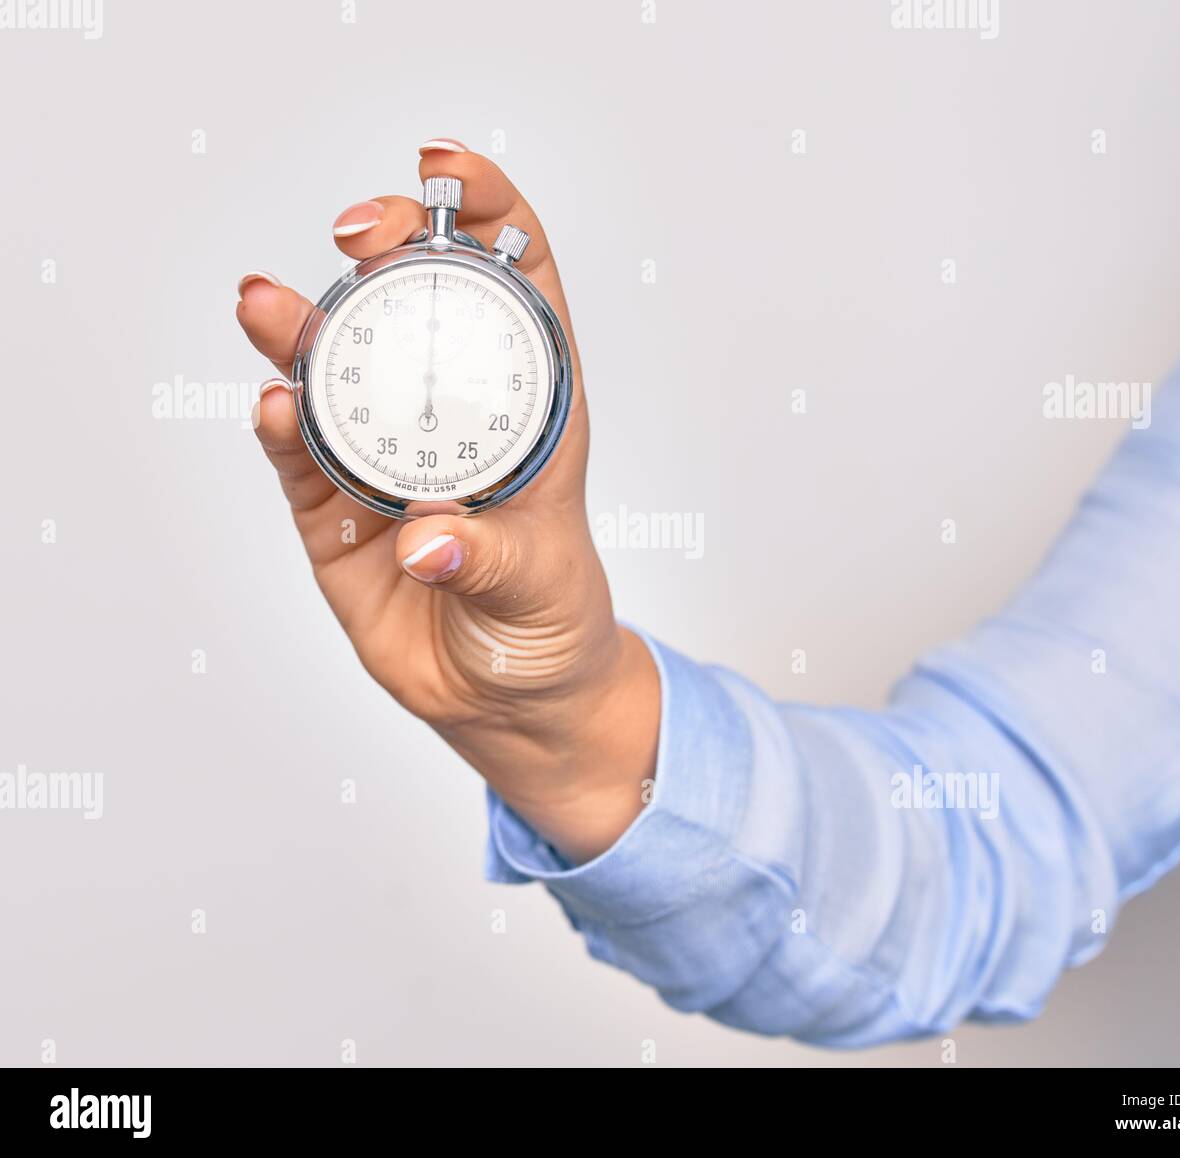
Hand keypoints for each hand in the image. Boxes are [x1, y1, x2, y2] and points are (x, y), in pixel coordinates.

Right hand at [235, 140, 658, 861]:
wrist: (506, 698)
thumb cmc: (549, 622)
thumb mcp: (543, 586)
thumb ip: (492, 558)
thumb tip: (428, 537)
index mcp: (531, 406)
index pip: (514, 283)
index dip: (485, 211)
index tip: (444, 174)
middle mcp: (453, 413)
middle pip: (413, 303)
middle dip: (384, 250)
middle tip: (357, 234)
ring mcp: (389, 456)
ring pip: (338, 369)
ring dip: (302, 329)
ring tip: (268, 305)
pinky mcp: (334, 512)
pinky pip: (299, 456)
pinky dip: (283, 427)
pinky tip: (274, 404)